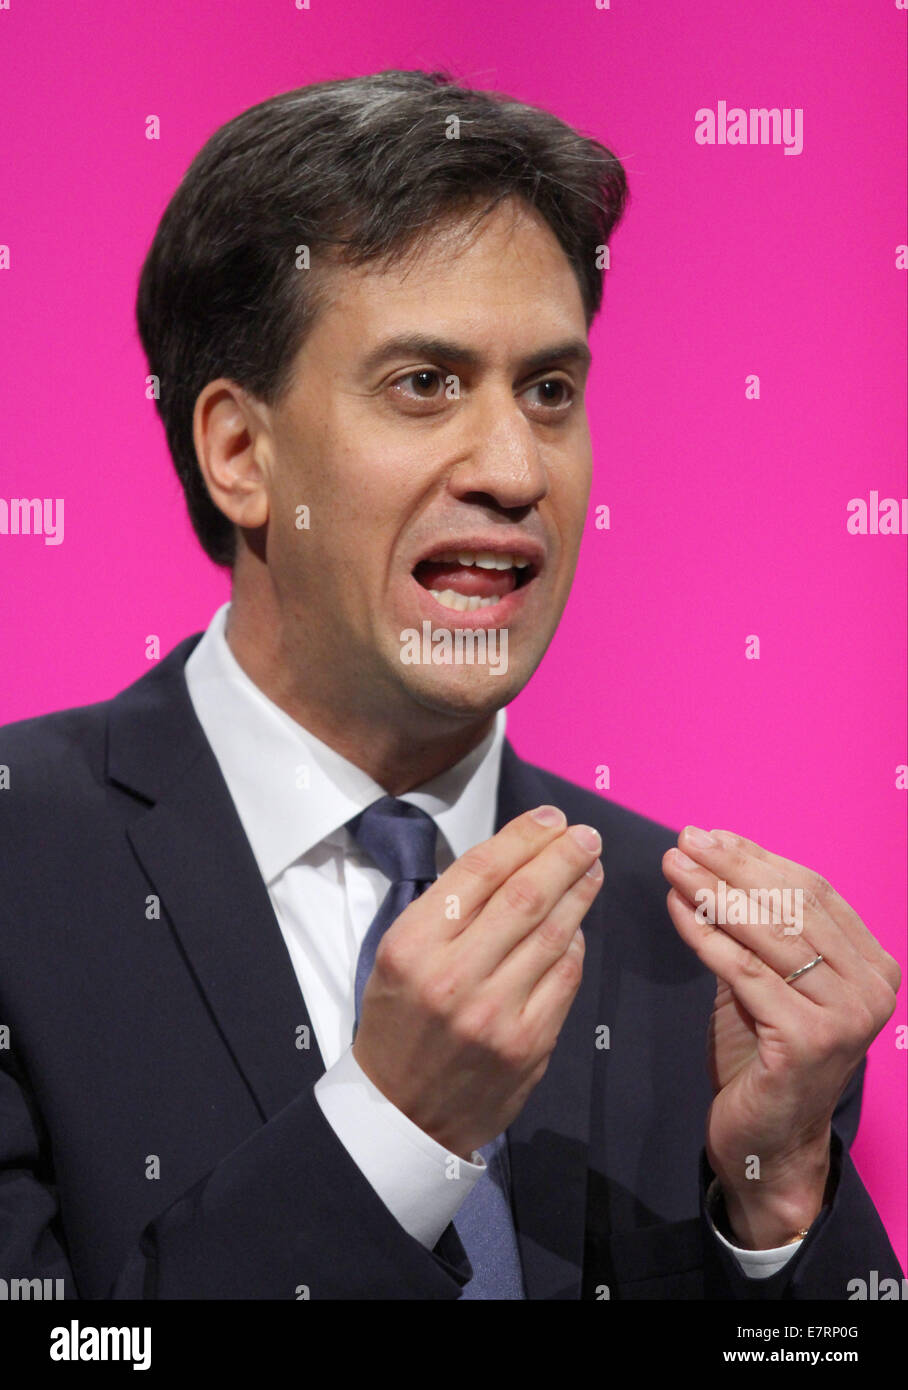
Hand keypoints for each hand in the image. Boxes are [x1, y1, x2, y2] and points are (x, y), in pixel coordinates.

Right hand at [352, 806, 603, 1159]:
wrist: (401, 1114)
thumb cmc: (399, 1023)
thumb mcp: (397, 956)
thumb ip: (447, 910)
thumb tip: (513, 858)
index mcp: (412, 947)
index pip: (478, 872)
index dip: (522, 838)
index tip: (550, 819)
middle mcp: (453, 977)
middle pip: (524, 896)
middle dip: (563, 857)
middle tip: (587, 835)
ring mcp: (495, 1013)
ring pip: (552, 933)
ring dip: (580, 893)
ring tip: (592, 867)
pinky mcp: (529, 1043)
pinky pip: (564, 976)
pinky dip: (574, 943)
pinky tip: (577, 924)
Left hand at [662, 827, 900, 1248]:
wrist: (769, 1137)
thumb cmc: (765, 1050)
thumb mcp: (771, 975)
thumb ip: (760, 921)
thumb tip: (716, 845)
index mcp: (874, 964)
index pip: (814, 890)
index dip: (757, 858)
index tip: (708, 835)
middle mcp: (873, 988)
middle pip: (793, 905)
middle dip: (731, 868)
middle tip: (683, 843)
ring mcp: (847, 1016)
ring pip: (770, 935)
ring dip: (713, 893)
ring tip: (673, 867)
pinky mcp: (809, 1041)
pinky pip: (746, 972)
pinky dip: (706, 935)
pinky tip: (675, 911)